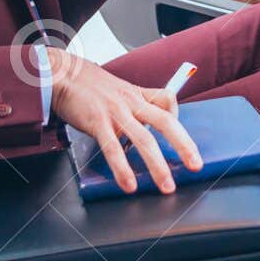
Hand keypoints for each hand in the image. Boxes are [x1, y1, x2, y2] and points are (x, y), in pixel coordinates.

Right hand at [45, 49, 201, 193]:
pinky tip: (129, 184)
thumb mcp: (119, 90)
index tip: (180, 137)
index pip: (168, 101)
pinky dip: (122, 168)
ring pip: (143, 139)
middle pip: (165, 122)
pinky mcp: (97, 122)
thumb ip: (134, 106)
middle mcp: (131, 102)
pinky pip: (113, 148)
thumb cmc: (90, 87)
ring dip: (157, 165)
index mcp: (137, 94)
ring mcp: (115, 112)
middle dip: (183, 145)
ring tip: (166, 185)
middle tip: (195, 165)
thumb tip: (144, 129)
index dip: (177, 117)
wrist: (63, 75)